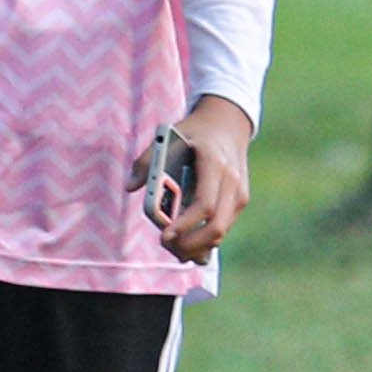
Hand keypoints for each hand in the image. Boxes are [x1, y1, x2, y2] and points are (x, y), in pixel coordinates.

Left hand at [157, 95, 252, 263]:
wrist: (228, 123)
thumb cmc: (194, 131)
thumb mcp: (169, 135)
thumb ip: (147, 160)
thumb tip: (130, 186)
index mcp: (214, 162)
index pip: (204, 204)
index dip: (185, 224)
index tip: (164, 236)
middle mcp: (232, 180)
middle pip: (216, 226)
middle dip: (191, 244)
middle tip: (166, 246)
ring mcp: (240, 192)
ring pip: (222, 231)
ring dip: (198, 245)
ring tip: (174, 248)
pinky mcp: (240, 200)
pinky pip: (223, 226)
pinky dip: (205, 238)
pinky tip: (187, 241)